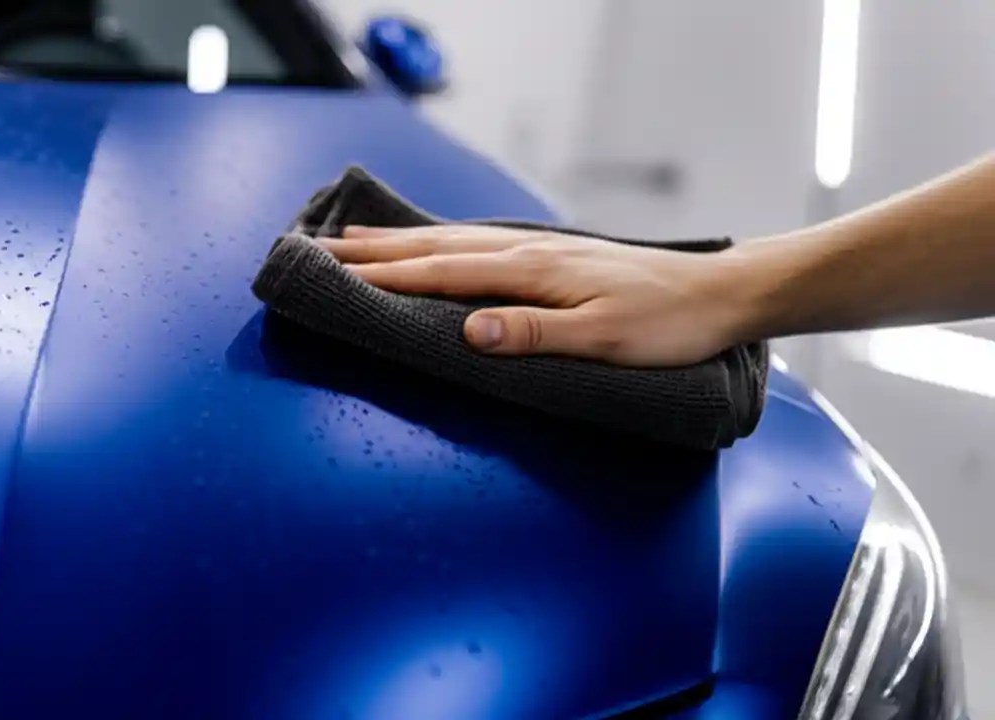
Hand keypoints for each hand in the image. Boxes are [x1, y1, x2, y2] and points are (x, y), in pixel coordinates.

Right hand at [319, 225, 752, 366]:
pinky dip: (443, 240)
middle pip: (438, 246)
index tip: (337, 272)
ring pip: (455, 238)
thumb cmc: (665, 326)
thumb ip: (532, 334)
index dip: (387, 274)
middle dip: (379, 250)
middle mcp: (529, 252)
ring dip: (404, 239)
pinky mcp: (554, 257)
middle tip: (325, 248)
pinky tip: (437, 242)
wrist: (718, 295)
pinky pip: (480, 242)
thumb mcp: (602, 340)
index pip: (443, 271)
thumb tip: (466, 329)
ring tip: (361, 236)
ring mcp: (541, 250)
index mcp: (532, 272)